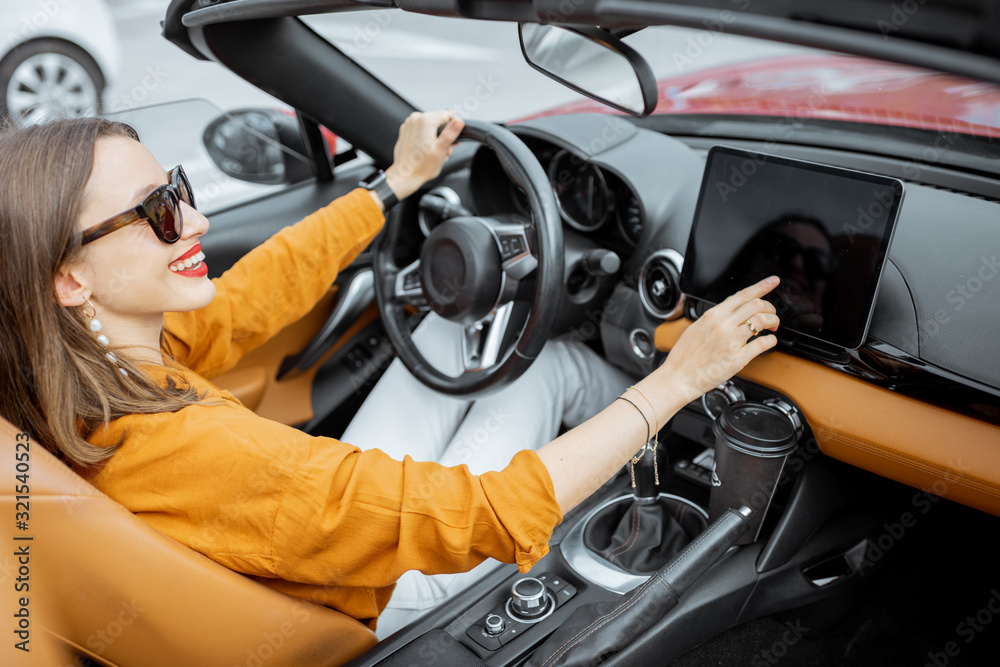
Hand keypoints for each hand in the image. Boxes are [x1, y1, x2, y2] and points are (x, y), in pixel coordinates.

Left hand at [384, 110, 464, 201]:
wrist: (405, 175)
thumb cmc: (421, 167)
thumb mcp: (440, 151)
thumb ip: (450, 134)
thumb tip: (459, 122)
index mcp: (425, 121)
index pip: (448, 114)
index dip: (456, 126)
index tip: (455, 139)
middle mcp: (415, 119)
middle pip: (440, 120)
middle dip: (446, 134)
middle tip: (446, 151)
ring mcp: (409, 124)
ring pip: (431, 125)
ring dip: (437, 137)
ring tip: (437, 152)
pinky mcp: (406, 130)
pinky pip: (422, 129)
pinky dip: (427, 137)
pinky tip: (428, 150)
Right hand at [657, 276, 780, 404]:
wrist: (678, 377)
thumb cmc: (684, 357)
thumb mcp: (696, 328)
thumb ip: (714, 318)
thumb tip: (730, 312)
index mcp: (713, 315)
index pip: (742, 295)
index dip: (762, 286)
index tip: (772, 282)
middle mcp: (723, 325)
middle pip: (757, 305)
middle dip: (770, 307)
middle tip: (771, 314)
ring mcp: (731, 341)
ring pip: (762, 320)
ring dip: (773, 321)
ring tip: (772, 327)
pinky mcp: (737, 358)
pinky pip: (762, 343)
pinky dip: (771, 340)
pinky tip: (769, 342)